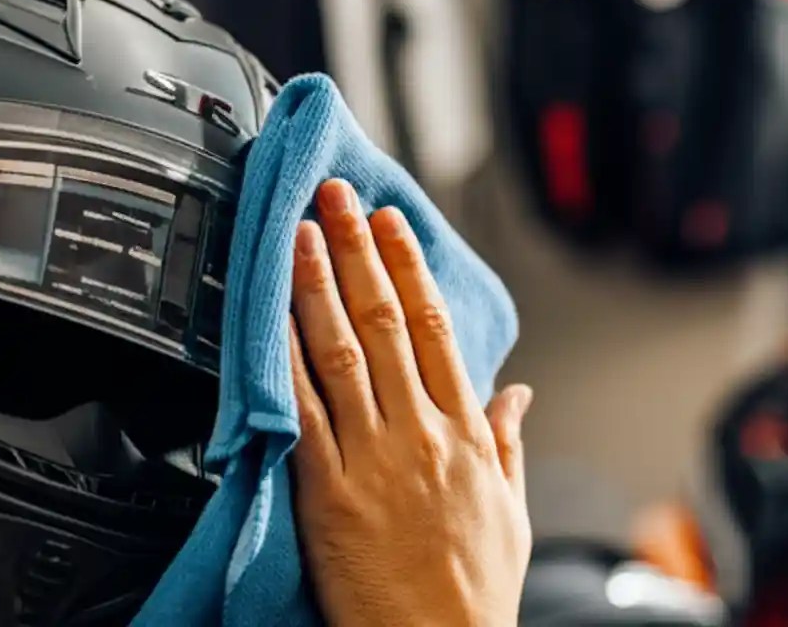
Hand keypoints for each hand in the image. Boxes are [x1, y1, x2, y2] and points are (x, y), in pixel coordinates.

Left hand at [289, 179, 532, 626]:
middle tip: (337, 200)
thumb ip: (507, 441)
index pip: (435, 330)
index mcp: (465, 435)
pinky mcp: (326, 494)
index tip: (391, 226)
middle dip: (358, 253)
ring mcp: (370, 461)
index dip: (408, 269)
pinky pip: (304, 414)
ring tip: (300, 237)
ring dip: (317, 287)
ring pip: (341, 354)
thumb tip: (516, 391)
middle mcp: (419, 436)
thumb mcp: (511, 510)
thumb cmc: (473, 592)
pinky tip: (271, 322)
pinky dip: (286, 362)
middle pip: (384, 323)